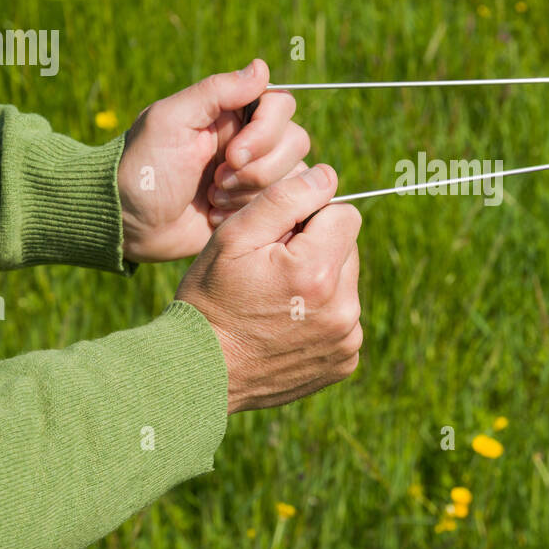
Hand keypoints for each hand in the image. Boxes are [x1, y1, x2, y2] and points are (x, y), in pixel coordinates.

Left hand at [117, 60, 310, 262]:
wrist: (130, 223)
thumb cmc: (143, 167)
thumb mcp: (169, 121)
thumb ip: (216, 91)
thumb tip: (261, 66)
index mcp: (232, 111)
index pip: (281, 104)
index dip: (266, 131)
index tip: (232, 155)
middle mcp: (251, 139)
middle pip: (295, 141)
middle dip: (258, 168)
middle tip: (216, 181)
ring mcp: (257, 174)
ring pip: (293, 175)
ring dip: (251, 192)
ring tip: (213, 199)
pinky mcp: (256, 205)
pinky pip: (283, 205)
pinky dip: (249, 212)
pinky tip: (217, 215)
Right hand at [175, 164, 362, 413]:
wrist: (200, 372)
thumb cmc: (211, 298)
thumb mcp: (234, 237)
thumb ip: (285, 198)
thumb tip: (327, 176)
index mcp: (317, 271)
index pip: (345, 214)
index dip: (312, 217)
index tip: (280, 237)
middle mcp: (343, 308)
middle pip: (348, 249)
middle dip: (318, 249)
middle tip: (273, 270)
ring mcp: (347, 339)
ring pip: (347, 284)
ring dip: (321, 282)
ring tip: (277, 300)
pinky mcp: (345, 361)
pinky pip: (344, 319)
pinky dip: (322, 316)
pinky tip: (286, 325)